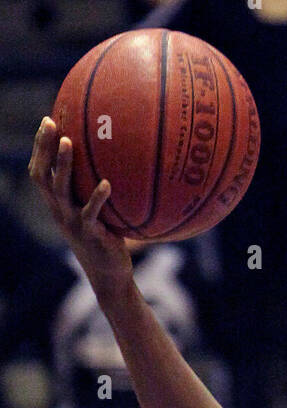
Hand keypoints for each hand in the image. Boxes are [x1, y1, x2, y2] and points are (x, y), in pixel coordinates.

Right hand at [28, 117, 133, 301]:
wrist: (110, 277)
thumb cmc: (107, 242)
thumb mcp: (98, 215)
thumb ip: (96, 193)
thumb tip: (115, 164)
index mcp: (58, 206)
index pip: (40, 172)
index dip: (40, 148)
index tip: (48, 121)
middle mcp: (60, 212)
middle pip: (43, 176)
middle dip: (43, 148)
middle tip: (51, 124)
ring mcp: (73, 224)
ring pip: (60, 190)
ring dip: (62, 165)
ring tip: (68, 142)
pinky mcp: (90, 235)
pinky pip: (91, 214)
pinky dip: (97, 198)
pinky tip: (106, 184)